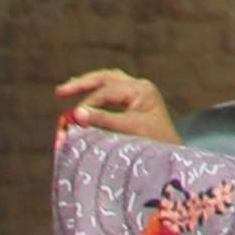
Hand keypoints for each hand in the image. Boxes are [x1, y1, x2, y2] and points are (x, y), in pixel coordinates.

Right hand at [54, 71, 178, 146]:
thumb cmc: (155, 143)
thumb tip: (75, 115)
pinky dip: (96, 92)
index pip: (107, 91)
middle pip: (107, 78)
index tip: (72, 119)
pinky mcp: (135, 102)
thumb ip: (103, 120)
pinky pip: (112, 90)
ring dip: (88, 84)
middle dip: (83, 84)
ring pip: (109, 80)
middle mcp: (140, 86)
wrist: (175, 156)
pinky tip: (83, 98)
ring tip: (67, 89)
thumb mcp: (129, 130)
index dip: (88, 104)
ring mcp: (138, 93)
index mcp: (142, 90)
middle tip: (60, 92)